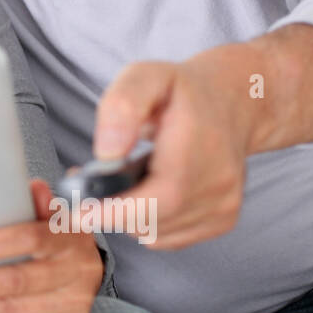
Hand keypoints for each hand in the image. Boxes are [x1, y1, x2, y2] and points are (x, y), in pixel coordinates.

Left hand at [0, 180, 102, 312]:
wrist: (91, 271)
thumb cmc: (56, 238)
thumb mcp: (50, 217)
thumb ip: (37, 206)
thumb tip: (32, 187)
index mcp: (69, 236)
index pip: (31, 238)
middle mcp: (77, 270)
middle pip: (18, 280)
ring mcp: (75, 302)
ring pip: (15, 311)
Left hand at [93, 55, 249, 250]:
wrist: (232, 102)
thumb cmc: (182, 91)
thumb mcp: (145, 76)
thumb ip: (122, 107)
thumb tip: (107, 152)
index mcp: (200, 145)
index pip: (159, 197)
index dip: (116, 212)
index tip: (79, 212)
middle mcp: (219, 181)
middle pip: (152, 220)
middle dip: (110, 211)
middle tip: (86, 186)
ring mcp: (224, 205)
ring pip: (156, 233)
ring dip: (128, 216)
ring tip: (120, 181)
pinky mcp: (222, 220)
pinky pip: (169, 236)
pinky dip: (148, 221)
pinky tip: (146, 191)